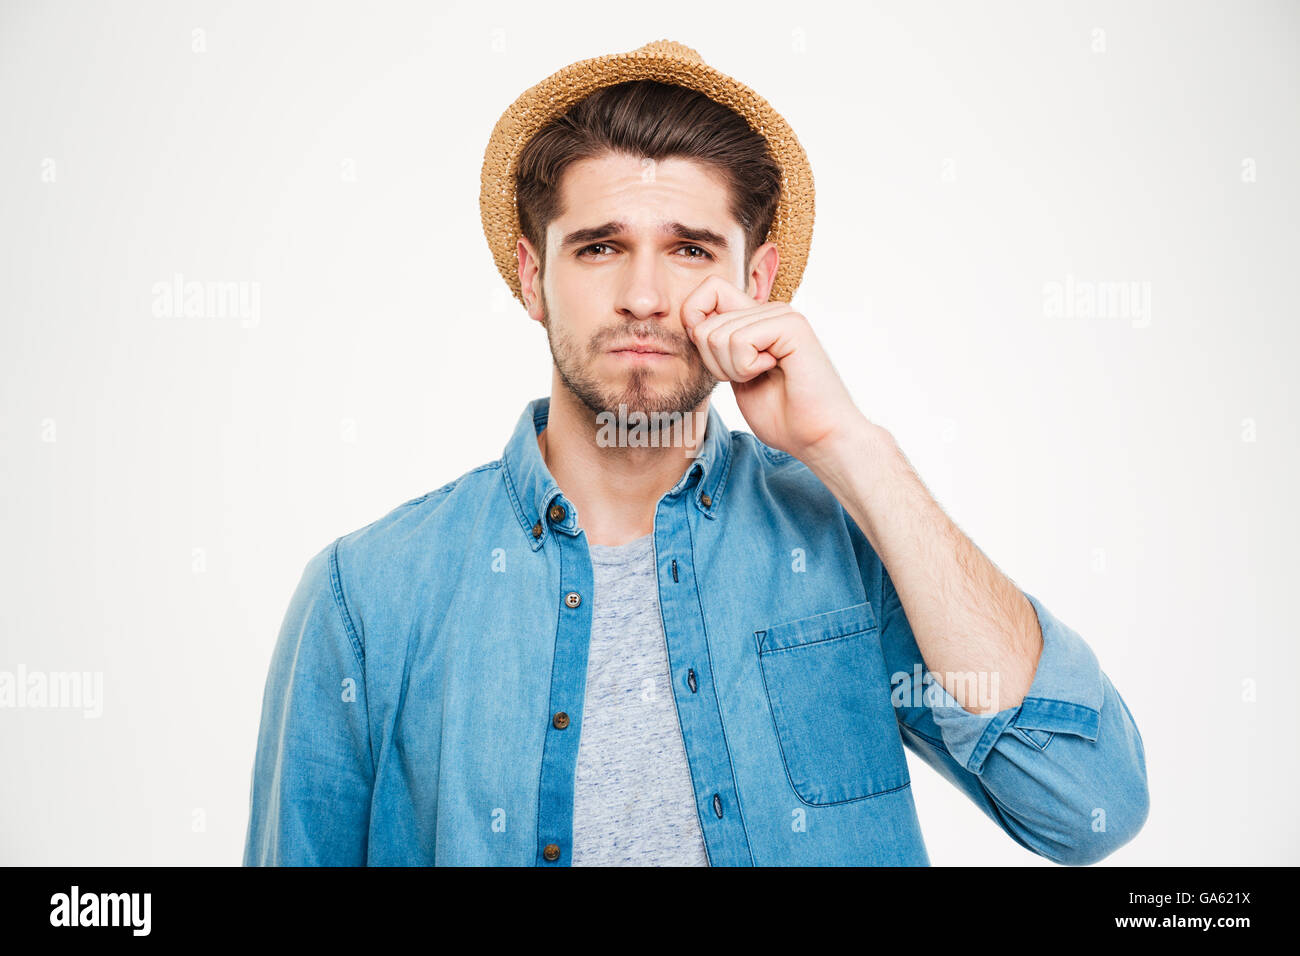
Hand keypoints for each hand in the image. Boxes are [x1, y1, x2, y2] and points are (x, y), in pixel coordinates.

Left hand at [680, 275, 868, 464]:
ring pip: (717, 335)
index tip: (715, 359)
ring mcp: (781, 314)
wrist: (818, 437)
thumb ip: (718, 347)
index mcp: (755, 318)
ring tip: (764, 376)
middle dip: (715, 364)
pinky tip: (774, 372)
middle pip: (703, 324)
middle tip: (750, 377)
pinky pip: (740, 341)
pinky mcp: (792, 325)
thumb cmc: (781, 415)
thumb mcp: (735, 375)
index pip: (707, 291)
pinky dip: (747, 368)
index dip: (695, 323)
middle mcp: (768, 310)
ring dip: (733, 369)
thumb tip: (692, 324)